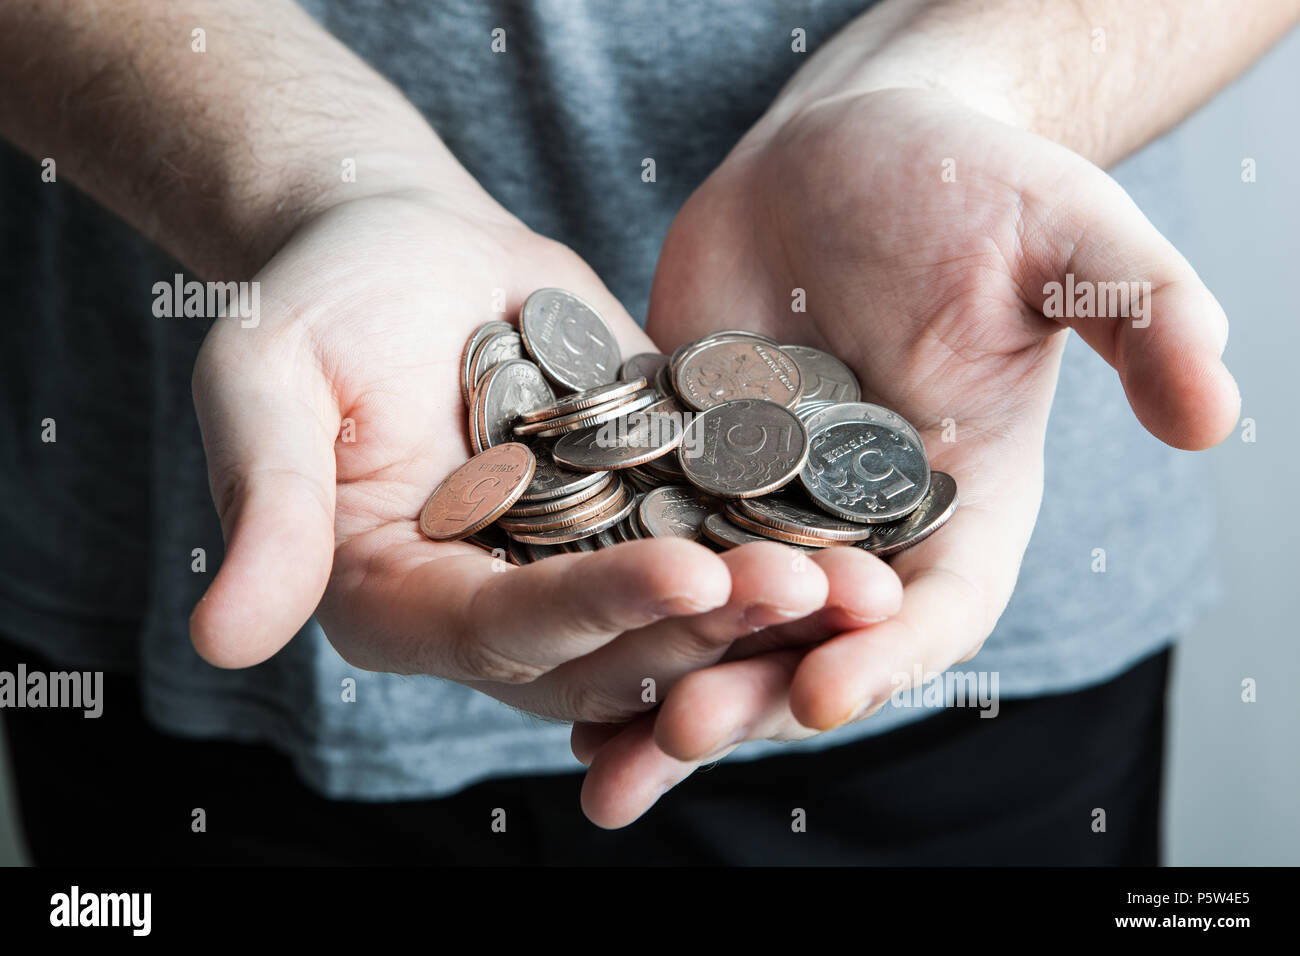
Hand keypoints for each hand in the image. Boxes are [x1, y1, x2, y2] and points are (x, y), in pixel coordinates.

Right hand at [188, 188, 865, 721]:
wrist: (401, 243)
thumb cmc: (317, 299)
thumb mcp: (266, 380)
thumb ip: (260, 503)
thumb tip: (221, 640)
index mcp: (403, 601)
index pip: (506, 629)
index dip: (598, 604)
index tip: (692, 569)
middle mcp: (497, 608)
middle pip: (615, 645)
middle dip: (714, 623)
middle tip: (818, 592)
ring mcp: (575, 566)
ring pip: (680, 613)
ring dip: (770, 608)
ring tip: (871, 584)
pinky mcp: (639, 513)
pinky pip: (716, 537)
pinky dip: (783, 542)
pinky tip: (867, 530)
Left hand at [574, 87, 1238, 824]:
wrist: (850, 152)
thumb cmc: (971, 185)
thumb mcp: (1066, 239)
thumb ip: (1141, 318)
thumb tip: (1219, 410)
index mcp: (960, 506)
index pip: (936, 608)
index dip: (886, 655)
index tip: (825, 688)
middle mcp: (861, 532)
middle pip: (809, 642)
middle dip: (749, 694)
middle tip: (680, 738)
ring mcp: (763, 510)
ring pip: (713, 625)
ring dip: (659, 690)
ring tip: (602, 763)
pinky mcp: (683, 474)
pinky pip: (641, 556)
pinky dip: (602, 612)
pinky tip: (546, 663)